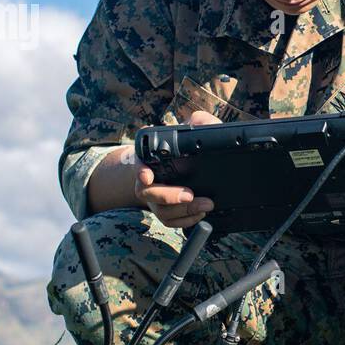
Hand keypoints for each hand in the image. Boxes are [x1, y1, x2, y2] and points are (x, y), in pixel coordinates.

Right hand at [134, 109, 218, 227]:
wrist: (183, 166)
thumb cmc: (185, 147)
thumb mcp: (192, 130)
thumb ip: (199, 122)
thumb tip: (200, 123)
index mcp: (149, 159)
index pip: (138, 164)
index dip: (140, 171)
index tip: (147, 175)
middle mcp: (147, 180)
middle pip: (147, 193)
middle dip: (168, 196)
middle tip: (190, 194)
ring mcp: (156, 198)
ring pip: (161, 212)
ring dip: (184, 211)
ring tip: (206, 205)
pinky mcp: (166, 211)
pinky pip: (171, 222)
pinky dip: (186, 221)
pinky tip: (201, 214)